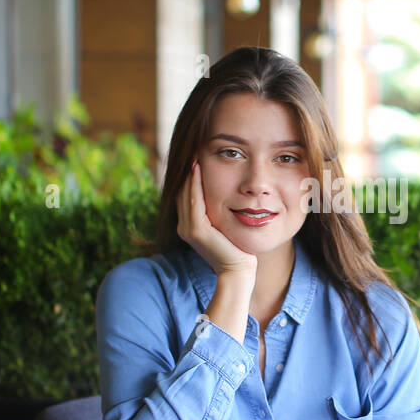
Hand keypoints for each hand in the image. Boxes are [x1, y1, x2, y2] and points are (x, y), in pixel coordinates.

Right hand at [176, 161, 257, 276]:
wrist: (238, 271)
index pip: (186, 196)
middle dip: (186, 170)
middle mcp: (184, 227)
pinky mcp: (196, 230)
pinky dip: (194, 183)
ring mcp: (187, 229)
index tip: (196, 157)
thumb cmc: (237, 250)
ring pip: (185, 194)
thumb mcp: (225, 227)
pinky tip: (198, 168)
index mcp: (189, 226)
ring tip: (194, 153)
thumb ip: (219, 214)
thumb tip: (228, 196)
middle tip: (192, 148)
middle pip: (182, 192)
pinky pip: (193, 201)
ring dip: (189, 173)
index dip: (188, 176)